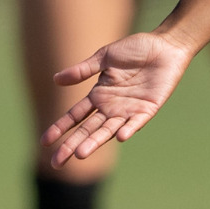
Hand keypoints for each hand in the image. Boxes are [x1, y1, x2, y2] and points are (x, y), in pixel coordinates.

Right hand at [42, 30, 193, 166]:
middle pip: (88, 130)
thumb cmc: (135, 49)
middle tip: (57, 162)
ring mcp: (128, 111)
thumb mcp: (104, 58)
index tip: (44, 142)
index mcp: (98, 95)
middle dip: (72, 145)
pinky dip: (129, 129)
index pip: (74, 116)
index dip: (60, 128)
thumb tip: (55, 79)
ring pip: (108, 131)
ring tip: (81, 154)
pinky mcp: (147, 110)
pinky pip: (136, 123)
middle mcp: (111, 108)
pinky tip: (120, 136)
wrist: (164, 46)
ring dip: (95, 142)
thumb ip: (82, 71)